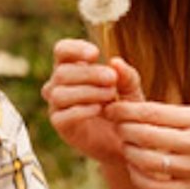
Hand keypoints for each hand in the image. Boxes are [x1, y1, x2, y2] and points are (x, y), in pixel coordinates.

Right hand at [41, 38, 145, 165]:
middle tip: (112, 79)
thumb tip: (115, 61)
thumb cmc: (124, 108)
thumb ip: (127, 76)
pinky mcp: (61, 125)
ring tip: (110, 95)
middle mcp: (59, 85)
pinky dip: (80, 110)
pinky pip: (62, 116)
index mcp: (72, 68)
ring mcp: (58, 106)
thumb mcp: (131, 90)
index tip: (95, 54)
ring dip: (86, 92)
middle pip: (62, 72)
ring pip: (59, 93)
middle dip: (88, 74)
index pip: (62, 50)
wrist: (126, 139)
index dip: (74, 49)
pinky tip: (98, 109)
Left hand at [106, 99, 189, 188]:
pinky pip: (152, 185)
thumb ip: (172, 114)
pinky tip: (135, 168)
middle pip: (144, 135)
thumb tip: (132, 107)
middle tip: (117, 129)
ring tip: (126, 147)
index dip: (125, 110)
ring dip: (128, 153)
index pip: (152, 112)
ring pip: (144, 161)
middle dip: (123, 130)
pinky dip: (137, 176)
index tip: (110, 109)